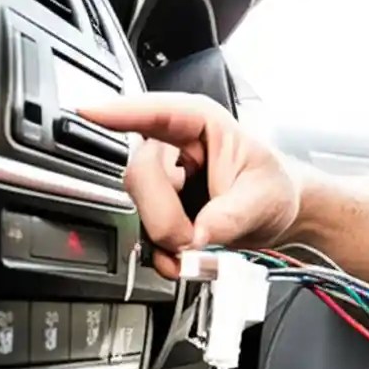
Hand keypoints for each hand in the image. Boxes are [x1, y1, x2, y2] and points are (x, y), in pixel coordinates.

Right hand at [80, 93, 300, 277]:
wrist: (278, 215)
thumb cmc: (273, 188)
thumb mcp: (265, 197)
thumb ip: (232, 215)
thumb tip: (199, 234)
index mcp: (200, 124)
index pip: (157, 112)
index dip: (121, 112)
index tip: (90, 112)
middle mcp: (173, 147)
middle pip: (140, 175)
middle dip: (165, 217)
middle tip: (197, 237)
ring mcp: (161, 180)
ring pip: (138, 207)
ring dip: (167, 237)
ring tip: (203, 244)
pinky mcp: (157, 210)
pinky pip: (142, 232)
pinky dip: (163, 254)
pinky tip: (184, 257)